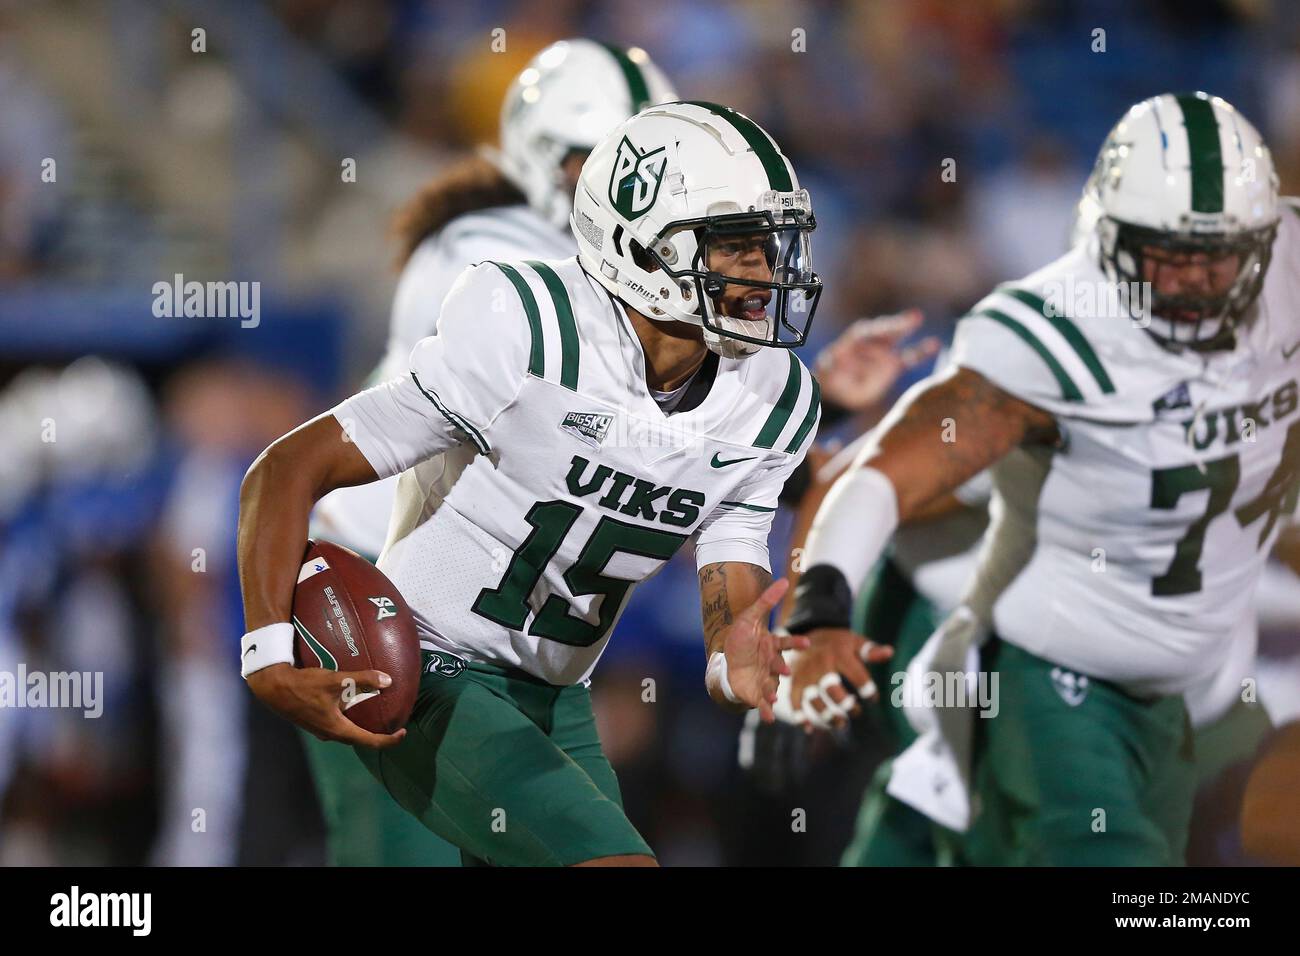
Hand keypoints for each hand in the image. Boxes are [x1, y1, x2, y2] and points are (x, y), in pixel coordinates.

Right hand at [246, 663, 407, 748]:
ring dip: (362, 725)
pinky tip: (351, 702)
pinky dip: (350, 717)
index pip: (370, 742)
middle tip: (393, 723)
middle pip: (360, 739)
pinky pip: (337, 723)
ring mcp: (320, 730)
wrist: (273, 688)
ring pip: (347, 731)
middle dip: (378, 734)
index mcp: (338, 730)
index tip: (403, 733)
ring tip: (375, 712)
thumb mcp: (336, 680)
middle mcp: (330, 734)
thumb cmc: (304, 686)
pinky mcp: (314, 722)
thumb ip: (362, 680)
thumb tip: (388, 680)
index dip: (389, 740)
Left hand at [719, 578, 810, 722]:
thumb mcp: (749, 618)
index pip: (787, 642)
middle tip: (784, 670)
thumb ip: (766, 601)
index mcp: (772, 646)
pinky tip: (769, 718)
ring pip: (772, 685)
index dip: (796, 643)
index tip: (806, 643)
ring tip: (772, 696)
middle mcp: (772, 664)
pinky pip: (763, 703)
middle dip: (781, 667)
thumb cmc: (740, 641)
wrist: (726, 665)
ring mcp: (765, 679)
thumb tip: (784, 581)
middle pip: (778, 665)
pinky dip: (766, 711)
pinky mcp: (756, 694)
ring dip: (772, 691)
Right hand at [787, 628, 892, 731]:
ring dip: (827, 715)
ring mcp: (805, 674)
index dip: (867, 690)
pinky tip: (809, 729)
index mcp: (839, 653)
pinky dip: (799, 716)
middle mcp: (820, 663)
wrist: (805, 637)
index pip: (856, 675)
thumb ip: (871, 650)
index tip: (873, 698)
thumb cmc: (836, 643)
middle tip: (856, 712)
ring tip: (841, 724)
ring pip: (814, 699)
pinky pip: (794, 701)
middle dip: (846, 705)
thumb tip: (890, 652)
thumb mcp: (854, 642)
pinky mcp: (795, 682)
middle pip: (832, 689)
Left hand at [815, 309, 940, 412]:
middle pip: (883, 330)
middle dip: (894, 324)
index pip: (863, 333)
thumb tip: (831, 360)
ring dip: (905, 328)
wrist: (837, 394)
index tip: (882, 331)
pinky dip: (921, 352)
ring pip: (896, 339)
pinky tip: (933, 345)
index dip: (873, 332)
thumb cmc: (830, 378)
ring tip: (917, 318)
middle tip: (912, 317)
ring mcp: (882, 353)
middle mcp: (868, 344)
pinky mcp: (893, 366)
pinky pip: (909, 358)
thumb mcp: (826, 372)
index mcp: (851, 343)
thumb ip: (830, 366)